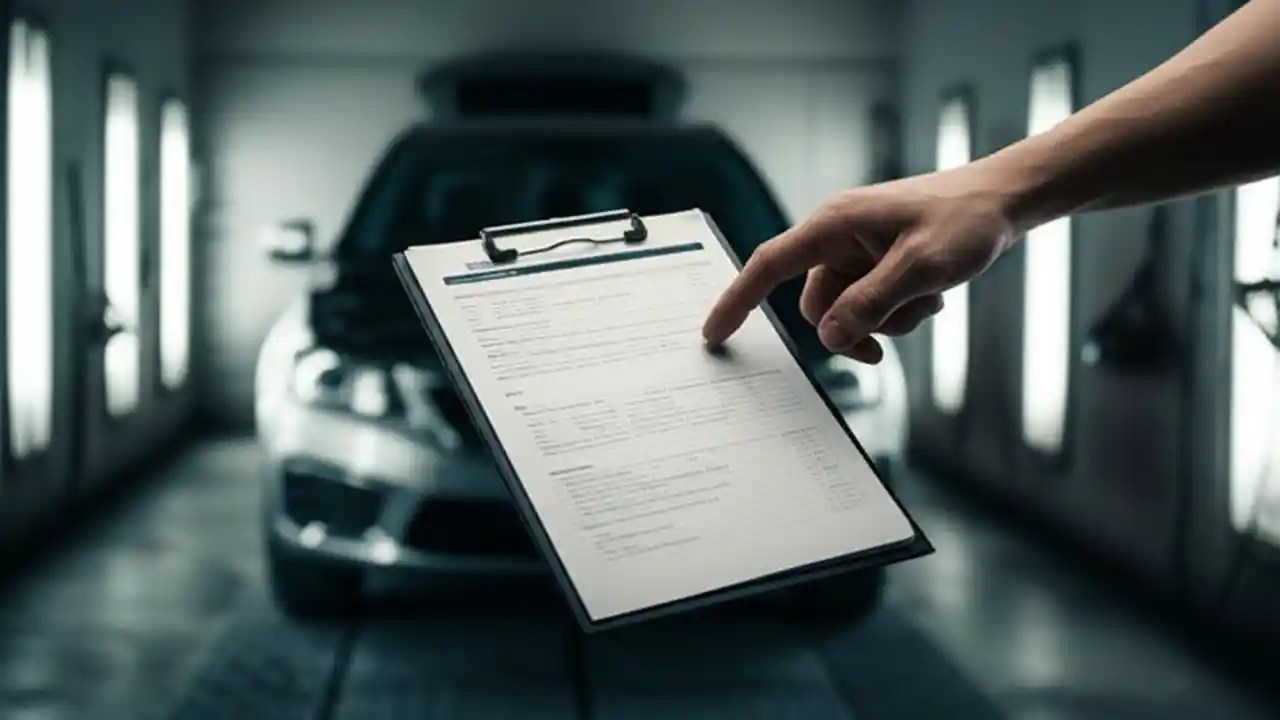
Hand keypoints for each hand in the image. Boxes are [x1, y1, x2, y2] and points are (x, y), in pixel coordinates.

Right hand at [702, 165, 1020, 362]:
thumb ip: (871, 304)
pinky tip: (932, 294)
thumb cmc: (965, 220)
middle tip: (891, 337)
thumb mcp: (921, 268)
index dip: (737, 301)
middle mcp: (838, 237)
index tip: (714, 335)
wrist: (1005, 200)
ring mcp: (859, 252)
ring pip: (848, 311)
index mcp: (833, 224)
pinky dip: (899, 311)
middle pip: (817, 305)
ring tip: (927, 299)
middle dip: (854, 327)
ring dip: (887, 320)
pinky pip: (871, 305)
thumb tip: (830, 338)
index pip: (769, 265)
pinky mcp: (878, 263)